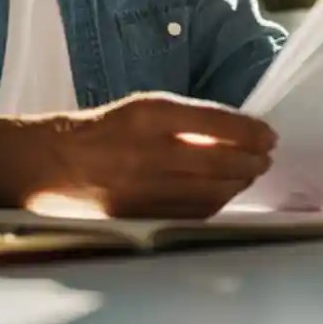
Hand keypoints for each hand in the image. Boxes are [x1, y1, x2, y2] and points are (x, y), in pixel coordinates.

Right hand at [49, 92, 276, 218]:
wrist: (54, 164)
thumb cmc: (102, 131)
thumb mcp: (142, 108)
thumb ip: (187, 119)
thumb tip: (237, 132)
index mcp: (149, 114)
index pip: (217, 123)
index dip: (251, 132)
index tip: (268, 134)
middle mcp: (149, 151)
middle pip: (221, 161)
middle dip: (252, 160)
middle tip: (266, 156)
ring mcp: (146, 188)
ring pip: (212, 191)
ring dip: (240, 183)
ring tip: (250, 173)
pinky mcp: (142, 215)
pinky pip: (193, 213)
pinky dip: (217, 203)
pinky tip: (225, 194)